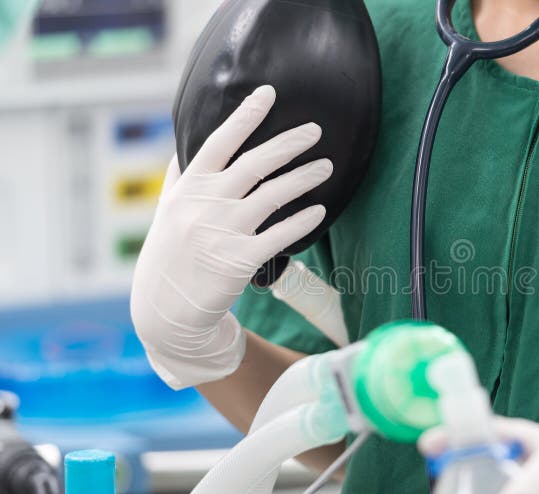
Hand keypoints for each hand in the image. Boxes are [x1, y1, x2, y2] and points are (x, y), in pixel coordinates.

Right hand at [131, 85, 331, 389]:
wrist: (165, 309)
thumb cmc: (170, 254)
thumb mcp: (168, 211)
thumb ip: (181, 178)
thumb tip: (188, 144)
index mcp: (189, 187)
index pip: (219, 142)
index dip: (244, 116)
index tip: (268, 93)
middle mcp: (205, 204)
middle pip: (255, 163)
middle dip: (289, 143)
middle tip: (315, 130)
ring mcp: (222, 231)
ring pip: (273, 195)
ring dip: (304, 177)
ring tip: (327, 167)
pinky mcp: (240, 260)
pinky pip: (280, 235)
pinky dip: (302, 221)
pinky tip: (319, 211)